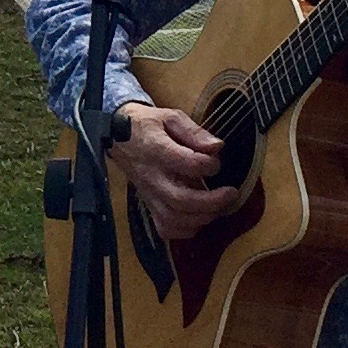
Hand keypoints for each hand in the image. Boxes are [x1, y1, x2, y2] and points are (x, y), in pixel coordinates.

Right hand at [105, 102, 243, 239]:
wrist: (116, 136)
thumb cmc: (147, 125)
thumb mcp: (170, 117)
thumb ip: (194, 132)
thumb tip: (217, 147)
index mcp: (157, 150)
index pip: (188, 164)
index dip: (210, 165)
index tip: (217, 160)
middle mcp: (152, 177)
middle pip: (182, 200)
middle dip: (212, 202)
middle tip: (231, 193)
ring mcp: (149, 195)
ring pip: (175, 218)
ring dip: (202, 217)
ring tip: (219, 206)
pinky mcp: (148, 206)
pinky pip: (166, 228)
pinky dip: (186, 230)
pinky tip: (198, 218)